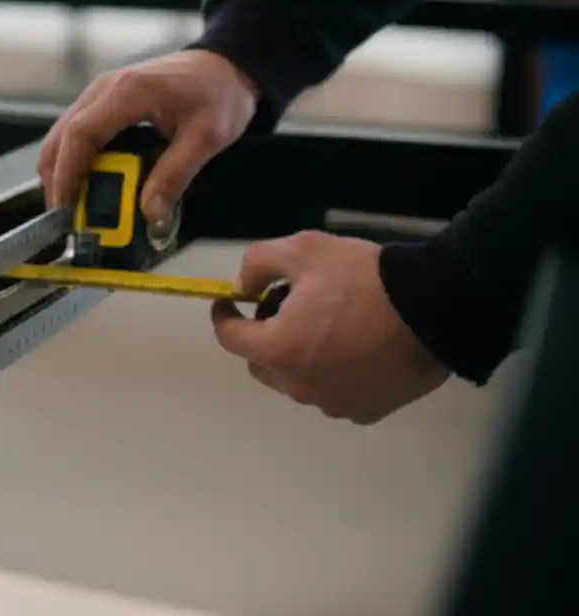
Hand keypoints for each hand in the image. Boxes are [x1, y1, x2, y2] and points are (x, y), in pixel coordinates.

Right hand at [37, 50, 258, 221]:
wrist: (224, 64)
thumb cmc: (218, 93)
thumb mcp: (207, 137)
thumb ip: (175, 175)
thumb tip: (150, 213)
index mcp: (128, 92)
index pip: (80, 134)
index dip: (67, 174)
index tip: (66, 207)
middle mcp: (104, 89)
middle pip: (60, 137)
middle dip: (56, 180)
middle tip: (65, 217)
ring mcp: (100, 94)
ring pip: (62, 136)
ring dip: (62, 172)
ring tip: (75, 207)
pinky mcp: (103, 102)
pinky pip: (76, 133)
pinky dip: (74, 161)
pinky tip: (87, 185)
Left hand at [212, 231, 449, 424]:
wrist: (437, 309)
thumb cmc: (365, 278)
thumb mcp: (304, 250)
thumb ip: (259, 263)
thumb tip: (242, 285)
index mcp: (278, 349)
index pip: (230, 338)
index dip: (225, 316)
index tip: (230, 302)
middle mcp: (299, 386)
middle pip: (262, 363)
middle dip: (265, 337)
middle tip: (290, 309)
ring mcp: (332, 404)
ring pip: (298, 380)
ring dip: (301, 357)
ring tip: (329, 326)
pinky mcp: (364, 412)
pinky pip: (334, 393)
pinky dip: (334, 374)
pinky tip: (356, 350)